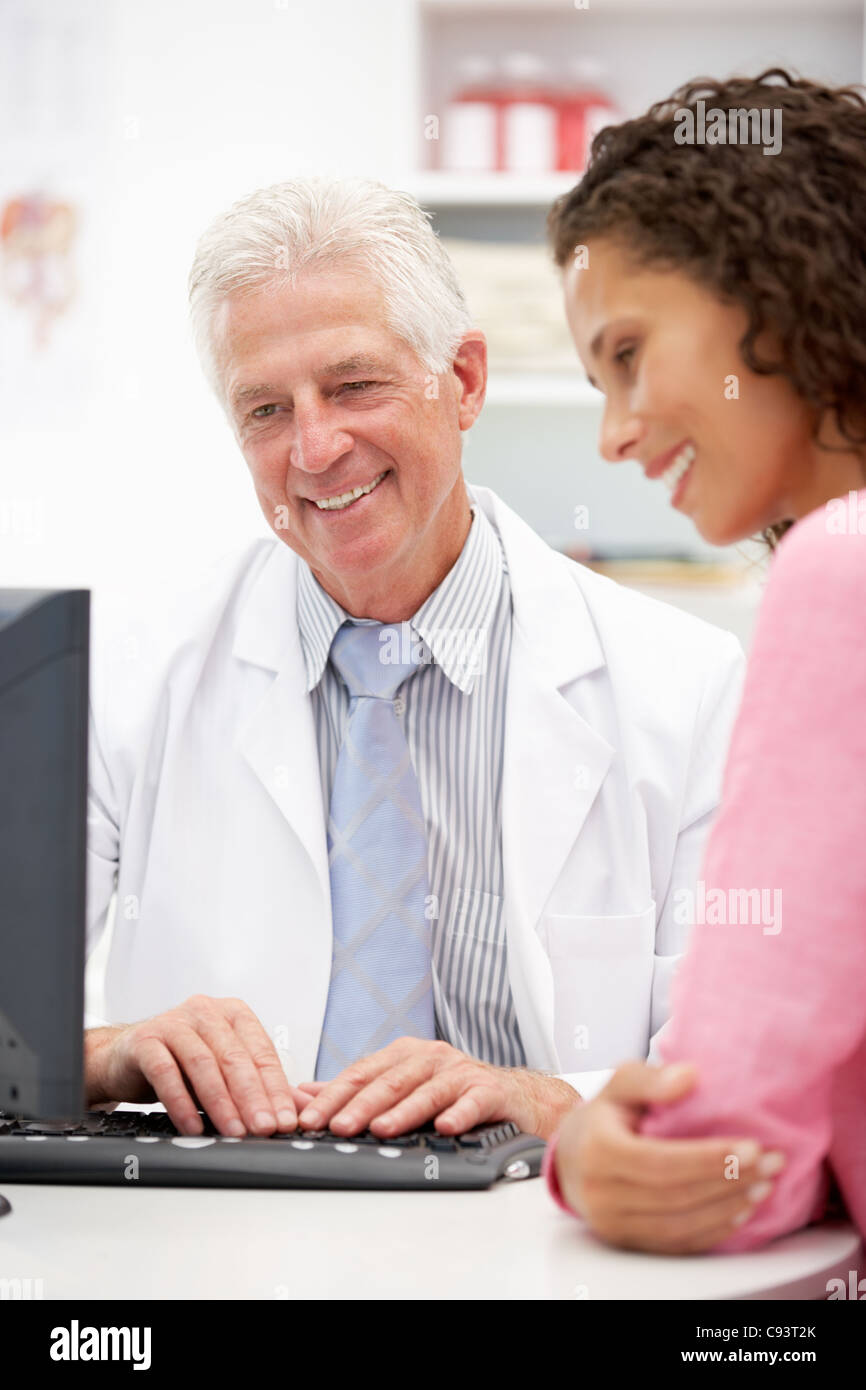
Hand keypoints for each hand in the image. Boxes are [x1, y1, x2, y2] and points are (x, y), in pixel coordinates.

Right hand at [84, 995, 309, 1137]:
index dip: (276, 1089)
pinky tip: (192, 1126)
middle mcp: (206, 1011)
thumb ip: (263, 1088)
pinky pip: (166, 1071)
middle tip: (264, 1128)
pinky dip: (180, 1101)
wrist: (126, 1059)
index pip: (262, 1052)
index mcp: (233, 1014)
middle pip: (235, 1057)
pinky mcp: (145, 1040)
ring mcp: (174, 1022)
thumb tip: (305, 1109)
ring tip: (233, 1131)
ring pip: (204, 1063)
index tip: (286, 1119)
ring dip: (221, 1102)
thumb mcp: (225, 1073)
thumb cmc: (182, 1063)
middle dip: (253, 1097)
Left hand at [295, 1038, 579, 1138]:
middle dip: (360, 1105)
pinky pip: (472, 1101)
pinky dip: (459, 1113)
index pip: (362, 1073)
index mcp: (406, 1055)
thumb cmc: (455, 1093)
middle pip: (390, 1080)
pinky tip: (446, 1127)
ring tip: (381, 1129)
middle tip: (336, 1125)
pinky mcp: (490, 1091)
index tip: (308, 1118)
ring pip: (427, 1091)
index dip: (333, 1095)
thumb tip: (305, 1094)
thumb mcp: (403, 1086)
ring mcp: (462, 1072)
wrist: (517, 1099)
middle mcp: (432, 1058)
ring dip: (403, 1111)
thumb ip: (356, 1091)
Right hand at [553, 1060, 784, 1253]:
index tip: (752, 1147)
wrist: (572, 1156)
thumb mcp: (621, 1083)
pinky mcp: (627, 1241)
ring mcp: (613, 1223)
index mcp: (599, 1150)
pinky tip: (740, 1210)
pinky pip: (677, 1243)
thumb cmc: (603, 1116)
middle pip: (677, 1196)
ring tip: (764, 1185)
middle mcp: (601, 1193)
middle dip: (731, 1181)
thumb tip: (690, 1077)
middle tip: (772, 1163)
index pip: (662, 1163)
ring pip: (681, 1225)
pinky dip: (714, 1230)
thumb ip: (653, 1079)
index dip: (709, 1159)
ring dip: (729, 1207)